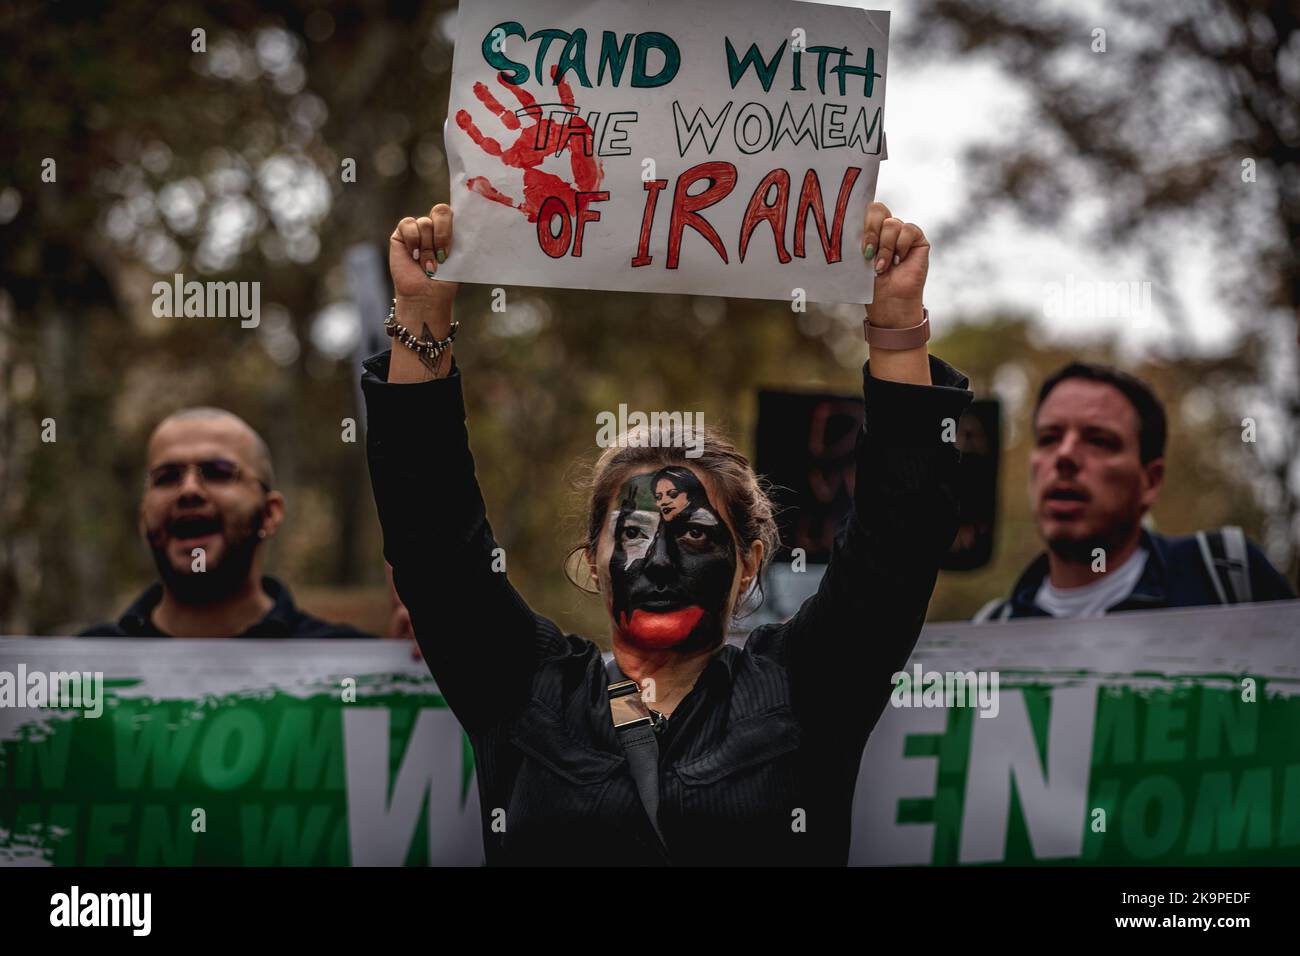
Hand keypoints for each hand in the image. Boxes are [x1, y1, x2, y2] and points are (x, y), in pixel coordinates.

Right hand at [388, 203, 458, 319]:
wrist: (426, 294)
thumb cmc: (445, 279)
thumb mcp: (460, 258)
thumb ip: (464, 240)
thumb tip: (475, 226)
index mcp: (451, 229)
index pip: (456, 212)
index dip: (456, 222)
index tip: (456, 241)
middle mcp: (435, 225)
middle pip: (441, 210)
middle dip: (443, 234)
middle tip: (443, 255)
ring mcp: (418, 227)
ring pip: (425, 223)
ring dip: (428, 248)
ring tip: (428, 265)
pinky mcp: (402, 232)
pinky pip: (408, 225)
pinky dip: (413, 242)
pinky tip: (415, 256)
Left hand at [861, 201, 928, 327]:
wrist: (889, 302)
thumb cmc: (871, 285)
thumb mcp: (857, 261)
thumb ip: (855, 242)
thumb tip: (846, 227)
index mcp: (868, 230)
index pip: (863, 210)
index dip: (858, 214)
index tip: (849, 230)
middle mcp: (884, 228)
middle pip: (877, 210)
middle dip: (870, 229)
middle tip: (866, 251)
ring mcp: (901, 232)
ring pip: (892, 224)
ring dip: (884, 247)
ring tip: (881, 267)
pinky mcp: (917, 239)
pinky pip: (908, 230)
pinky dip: (901, 246)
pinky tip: (897, 262)